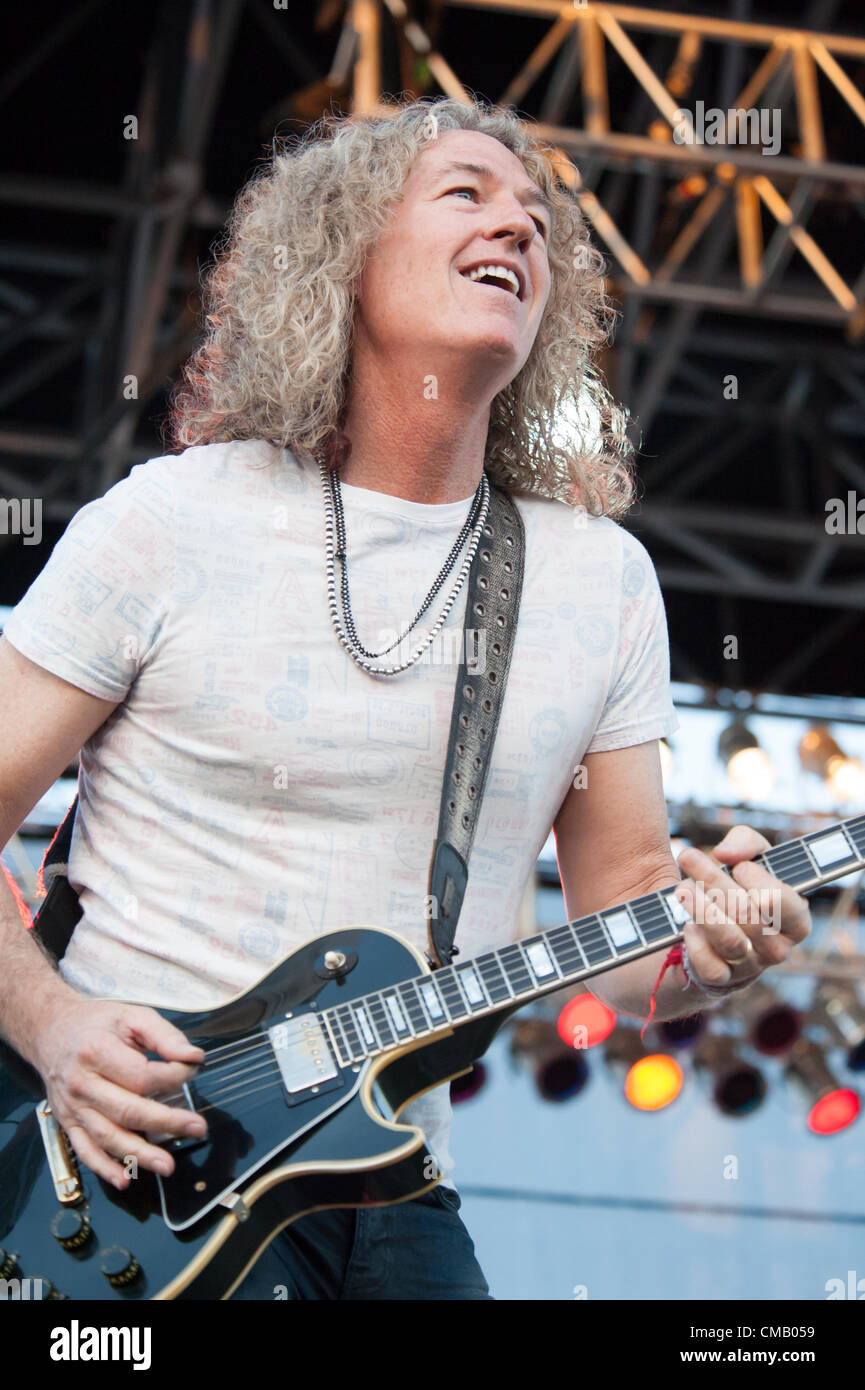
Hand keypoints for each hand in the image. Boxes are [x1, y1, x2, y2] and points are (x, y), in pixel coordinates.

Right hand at [30, 996, 207, 1189]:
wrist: (51, 1032)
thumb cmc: (96, 1024)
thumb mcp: (131, 1016)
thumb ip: (165, 1035)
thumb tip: (194, 1056)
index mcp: (97, 1052)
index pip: (141, 1075)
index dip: (173, 1076)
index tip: (191, 1071)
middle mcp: (82, 1084)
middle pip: (127, 1111)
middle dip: (166, 1123)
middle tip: (197, 1128)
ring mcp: (74, 1108)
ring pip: (108, 1137)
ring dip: (139, 1155)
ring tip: (167, 1165)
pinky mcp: (68, 1123)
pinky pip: (86, 1151)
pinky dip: (104, 1169)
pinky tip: (124, 1179)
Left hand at [674, 824, 811, 990]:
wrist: (711, 928)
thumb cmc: (738, 889)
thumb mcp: (749, 858)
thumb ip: (746, 843)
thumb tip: (726, 853)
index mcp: (793, 921)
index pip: (790, 908)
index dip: (764, 885)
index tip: (739, 866)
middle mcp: (776, 948)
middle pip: (751, 916)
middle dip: (716, 881)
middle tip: (689, 856)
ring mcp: (748, 967)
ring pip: (729, 941)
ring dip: (701, 908)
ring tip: (681, 887)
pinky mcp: (720, 980)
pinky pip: (710, 968)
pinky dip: (696, 943)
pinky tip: (687, 925)